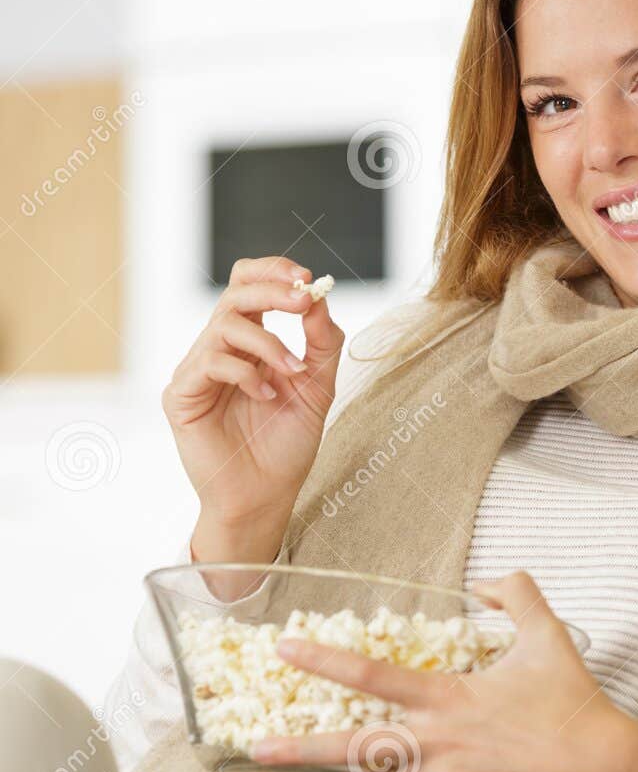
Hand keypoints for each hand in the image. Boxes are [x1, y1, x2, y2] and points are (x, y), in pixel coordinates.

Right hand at [162, 254, 344, 527]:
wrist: (264, 499)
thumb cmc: (286, 448)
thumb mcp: (317, 390)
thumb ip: (321, 345)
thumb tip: (321, 300)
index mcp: (249, 344)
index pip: (249, 286)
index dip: (273, 272)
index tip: (307, 279)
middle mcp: (220, 351)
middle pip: (235, 293)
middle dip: (273, 290)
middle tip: (303, 301)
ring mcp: (198, 371)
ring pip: (225, 325)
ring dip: (267, 342)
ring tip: (292, 373)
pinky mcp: (181, 395)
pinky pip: (210, 362)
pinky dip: (245, 373)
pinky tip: (265, 396)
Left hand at [250, 571, 637, 771]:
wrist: (599, 770)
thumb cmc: (573, 704)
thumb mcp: (548, 636)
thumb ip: (517, 595)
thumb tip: (491, 579)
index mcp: (447, 698)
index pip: (370, 677)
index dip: (322, 662)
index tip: (285, 650)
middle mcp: (436, 744)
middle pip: (352, 750)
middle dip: (298, 749)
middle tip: (256, 749)